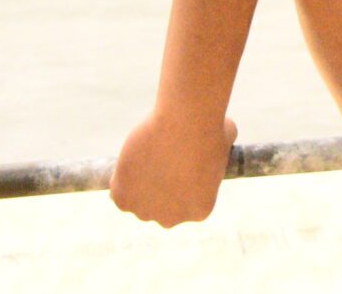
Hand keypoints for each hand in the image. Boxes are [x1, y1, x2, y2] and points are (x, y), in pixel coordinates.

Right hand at [109, 105, 236, 226]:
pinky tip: (131, 158)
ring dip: (138, 184)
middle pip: (159, 209)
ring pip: (136, 201)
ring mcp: (146, 212)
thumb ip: (217, 153)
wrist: (184, 122)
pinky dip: (120, 177)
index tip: (176, 165)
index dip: (179, 184)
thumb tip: (215, 146)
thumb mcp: (224, 144)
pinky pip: (117, 191)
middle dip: (158, 190)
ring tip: (146, 156)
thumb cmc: (210, 127)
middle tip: (158, 161)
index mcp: (199, 211)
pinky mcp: (123, 199)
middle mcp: (172, 219)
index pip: (183, 204)